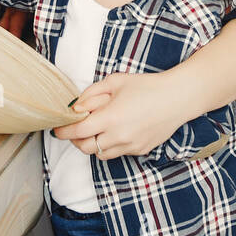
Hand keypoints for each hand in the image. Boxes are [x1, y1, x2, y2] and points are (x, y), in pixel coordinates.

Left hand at [51, 72, 185, 159]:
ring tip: (94, 130)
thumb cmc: (147, 86)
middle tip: (74, 129)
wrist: (178, 98)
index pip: (78, 131)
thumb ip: (91, 94)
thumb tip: (76, 107)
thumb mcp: (115, 81)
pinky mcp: (140, 150)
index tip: (57, 129)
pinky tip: (114, 132)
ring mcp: (130, 146)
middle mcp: (119, 136)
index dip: (63, 131)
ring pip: (100, 154)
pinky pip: (117, 153)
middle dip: (75, 139)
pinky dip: (110, 146)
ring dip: (92, 144)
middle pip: (85, 147)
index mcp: (110, 118)